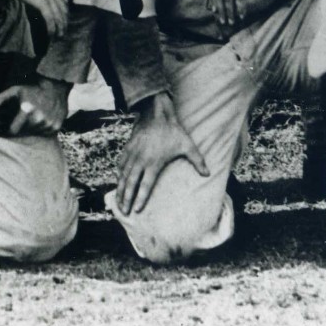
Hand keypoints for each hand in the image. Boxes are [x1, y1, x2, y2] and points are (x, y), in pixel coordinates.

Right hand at [0, 0, 69, 41]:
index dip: (64, 10)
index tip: (63, 18)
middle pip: (63, 9)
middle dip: (64, 21)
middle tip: (63, 30)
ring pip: (58, 15)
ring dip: (60, 27)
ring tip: (59, 35)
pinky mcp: (41, 2)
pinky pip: (50, 18)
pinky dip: (52, 27)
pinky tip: (51, 33)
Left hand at [0, 76, 68, 135]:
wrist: (55, 87)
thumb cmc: (32, 88)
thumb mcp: (15, 89)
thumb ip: (1, 98)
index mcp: (26, 110)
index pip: (13, 130)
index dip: (8, 129)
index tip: (7, 126)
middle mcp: (38, 118)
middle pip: (23, 132)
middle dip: (20, 127)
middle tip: (21, 119)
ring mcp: (48, 123)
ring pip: (34, 133)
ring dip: (31, 128)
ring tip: (32, 117)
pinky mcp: (56, 126)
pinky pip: (44, 133)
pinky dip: (41, 128)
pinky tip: (41, 118)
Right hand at [116, 95, 209, 213]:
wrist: (157, 113)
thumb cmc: (173, 130)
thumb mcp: (188, 145)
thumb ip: (198, 161)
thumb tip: (208, 174)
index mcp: (154, 163)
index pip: (146, 185)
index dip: (141, 198)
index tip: (137, 210)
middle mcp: (141, 160)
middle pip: (131, 183)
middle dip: (126, 199)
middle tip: (124, 212)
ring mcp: (133, 154)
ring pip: (123, 175)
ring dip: (120, 190)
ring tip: (117, 202)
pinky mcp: (128, 147)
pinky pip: (121, 164)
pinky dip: (118, 174)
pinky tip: (118, 182)